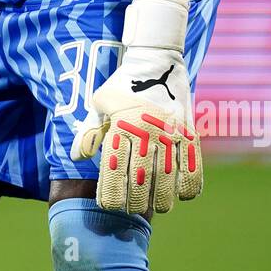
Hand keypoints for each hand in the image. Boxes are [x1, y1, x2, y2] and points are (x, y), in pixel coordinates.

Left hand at [70, 44, 201, 215]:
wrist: (155, 60)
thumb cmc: (122, 86)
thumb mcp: (100, 103)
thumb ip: (89, 132)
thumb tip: (77, 157)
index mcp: (121, 125)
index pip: (114, 169)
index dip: (110, 193)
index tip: (108, 205)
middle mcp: (146, 130)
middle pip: (142, 179)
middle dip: (136, 201)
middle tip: (131, 210)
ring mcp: (170, 132)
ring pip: (168, 177)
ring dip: (163, 198)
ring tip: (157, 207)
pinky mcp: (188, 131)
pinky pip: (193, 165)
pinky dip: (190, 184)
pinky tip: (183, 195)